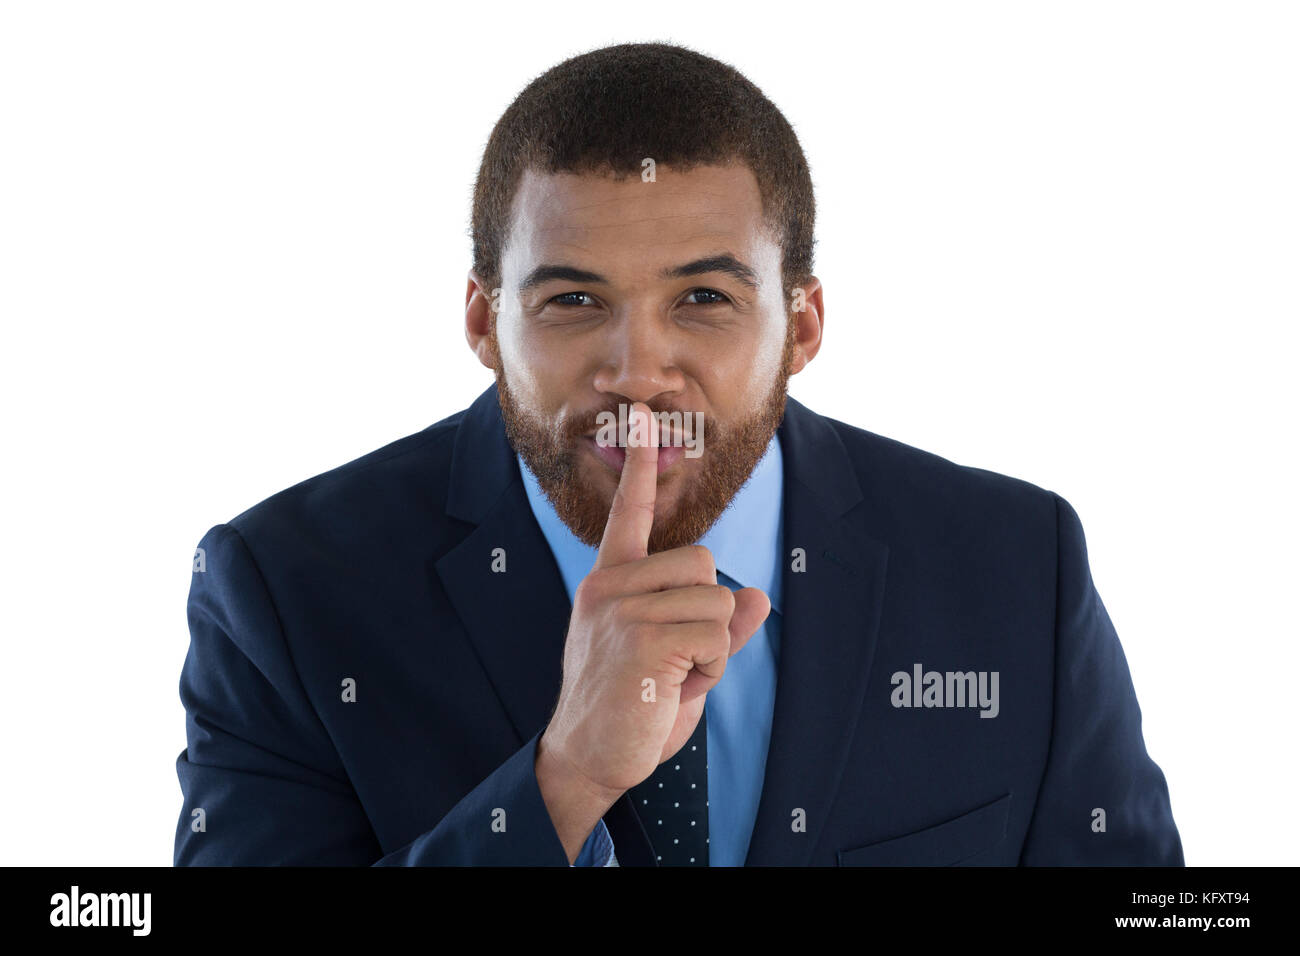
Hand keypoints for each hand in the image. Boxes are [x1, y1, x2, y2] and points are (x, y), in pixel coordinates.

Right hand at [539, 402, 770, 800]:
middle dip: (707, 614)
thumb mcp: (676, 660)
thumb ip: (713, 625)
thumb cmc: (630, 709)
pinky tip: (671, 689)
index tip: (642, 418)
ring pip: (716, 599)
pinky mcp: (641, 638)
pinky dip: (710, 668)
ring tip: (669, 677)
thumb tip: (758, 597)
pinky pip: (716, 634)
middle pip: (705, 563)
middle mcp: (610, 586)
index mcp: (611, 582)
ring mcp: (622, 609)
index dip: (642, 468)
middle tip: (673, 659)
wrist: (589, 759)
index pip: (630, 515)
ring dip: (711, 648)